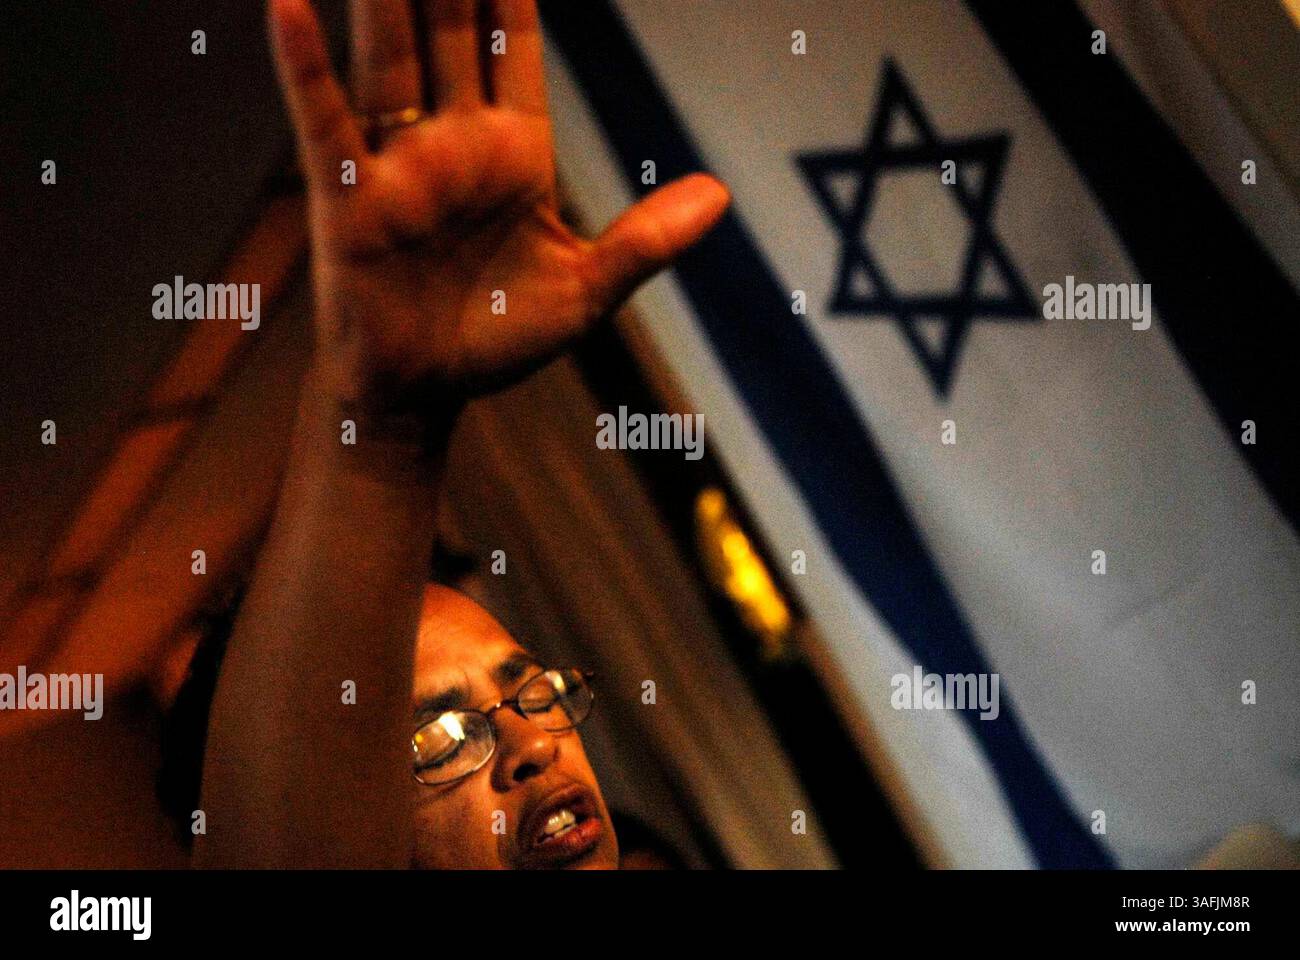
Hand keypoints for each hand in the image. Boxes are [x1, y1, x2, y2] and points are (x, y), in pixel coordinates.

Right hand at [268, 0, 729, 408]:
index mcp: (514, 151)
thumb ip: (646, 240)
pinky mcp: (347, 199)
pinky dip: (306, 67)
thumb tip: (719, 195)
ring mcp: (398, 163)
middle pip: (450, 29)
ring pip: (389, 54)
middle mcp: (453, 141)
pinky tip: (290, 3)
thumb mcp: (585, 293)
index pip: (513, 45)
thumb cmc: (500, 339)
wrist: (426, 395)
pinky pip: (324, 122)